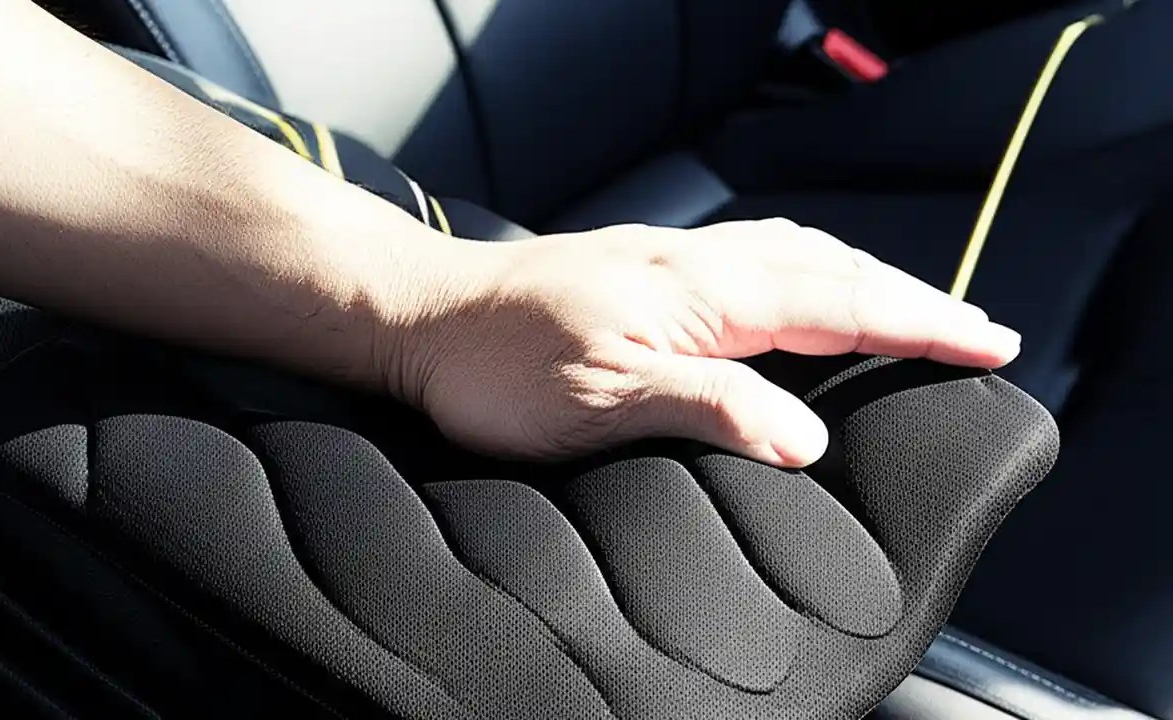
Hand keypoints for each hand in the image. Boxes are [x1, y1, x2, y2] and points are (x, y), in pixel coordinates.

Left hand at [394, 220, 1020, 465]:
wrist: (424, 315)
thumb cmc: (497, 366)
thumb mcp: (603, 402)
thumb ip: (709, 408)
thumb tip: (804, 438)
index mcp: (701, 294)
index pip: (840, 302)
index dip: (921, 323)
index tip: (986, 340)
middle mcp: (696, 263)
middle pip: (833, 269)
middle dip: (913, 298)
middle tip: (977, 327)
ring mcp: (671, 259)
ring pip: (796, 255)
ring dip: (864, 279)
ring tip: (910, 307)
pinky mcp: (645, 268)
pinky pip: (754, 255)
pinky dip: (807, 269)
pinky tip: (799, 288)